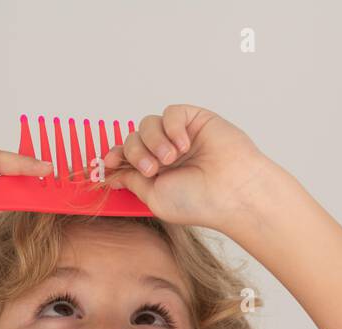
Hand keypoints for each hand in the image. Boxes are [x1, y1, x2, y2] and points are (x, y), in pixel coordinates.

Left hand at [96, 104, 275, 230]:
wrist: (231, 192)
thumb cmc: (198, 201)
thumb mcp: (154, 197)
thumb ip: (132, 182)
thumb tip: (112, 174)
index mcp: (155, 174)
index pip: (126, 158)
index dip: (114, 156)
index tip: (109, 162)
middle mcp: (165, 154)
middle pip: (132, 139)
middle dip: (135, 153)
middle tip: (152, 169)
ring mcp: (179, 136)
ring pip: (147, 124)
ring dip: (153, 141)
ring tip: (170, 158)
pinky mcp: (194, 120)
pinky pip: (170, 113)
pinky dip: (172, 127)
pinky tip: (184, 145)